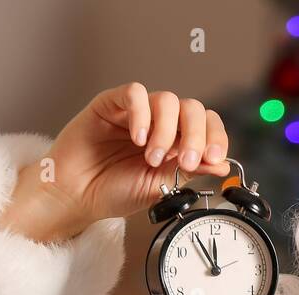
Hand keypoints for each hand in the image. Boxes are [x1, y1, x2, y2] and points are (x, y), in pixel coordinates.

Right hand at [0, 82, 232, 242]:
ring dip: (167, 131)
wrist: (76, 197)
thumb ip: (189, 173)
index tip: (213, 158)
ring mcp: (135, 113)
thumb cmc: (113, 192)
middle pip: (192, 109)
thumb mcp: (160, 187)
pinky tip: (137, 138)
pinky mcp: (110, 104)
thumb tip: (222, 164)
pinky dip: (142, 114)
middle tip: (186, 161)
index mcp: (175, 142)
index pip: (206, 125)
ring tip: (152, 157)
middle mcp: (159, 124)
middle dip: (196, 135)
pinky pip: (134, 93)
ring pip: (167, 100)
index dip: (215, 137)